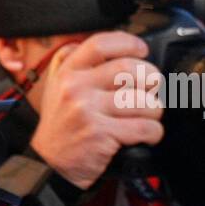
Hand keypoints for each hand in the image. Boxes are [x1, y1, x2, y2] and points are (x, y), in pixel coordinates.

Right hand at [29, 32, 162, 189]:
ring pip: (143, 101)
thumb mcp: (60, 85)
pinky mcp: (100, 133)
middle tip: (152, 90)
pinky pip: (145, 127)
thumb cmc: (64, 123)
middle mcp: (76, 87)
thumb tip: (118, 47)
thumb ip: (81, 64)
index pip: (101, 44)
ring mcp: (87, 110)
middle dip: (152, 80)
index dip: (129, 44)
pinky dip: (154, 132)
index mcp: (68, 71)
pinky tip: (147, 134)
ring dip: (155, 110)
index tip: (143, 51)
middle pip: (130, 70)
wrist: (50, 161)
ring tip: (147, 116)